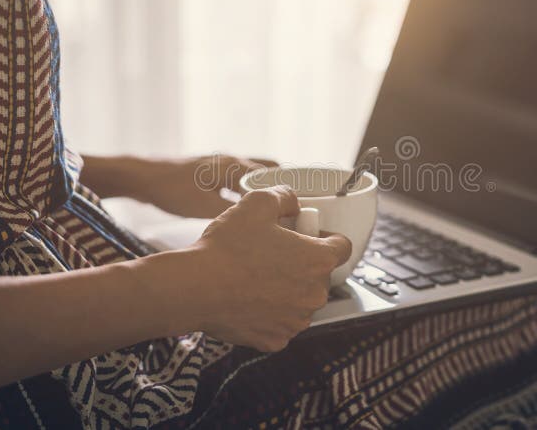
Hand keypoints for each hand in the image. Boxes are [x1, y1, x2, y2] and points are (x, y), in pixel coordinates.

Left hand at [138, 154, 277, 218]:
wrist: (141, 178)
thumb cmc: (170, 189)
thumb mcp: (204, 208)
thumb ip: (235, 215)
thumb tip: (259, 224)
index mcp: (235, 166)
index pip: (272, 178)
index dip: (284, 195)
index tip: (294, 211)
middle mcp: (232, 161)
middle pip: (269, 170)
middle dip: (280, 188)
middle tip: (289, 209)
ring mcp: (221, 164)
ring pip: (253, 174)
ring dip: (263, 189)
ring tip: (270, 211)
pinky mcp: (211, 172)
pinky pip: (239, 179)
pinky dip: (248, 191)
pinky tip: (244, 208)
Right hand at [182, 186, 350, 350]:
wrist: (194, 288)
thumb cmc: (226, 248)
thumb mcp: (258, 202)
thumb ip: (284, 196)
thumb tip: (292, 202)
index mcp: (318, 260)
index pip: (343, 246)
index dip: (326, 237)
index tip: (307, 235)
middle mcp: (314, 294)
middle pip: (320, 275)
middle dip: (302, 263)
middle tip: (274, 253)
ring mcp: (296, 321)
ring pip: (301, 300)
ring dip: (287, 289)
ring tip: (256, 276)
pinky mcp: (276, 340)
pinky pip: (281, 322)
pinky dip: (270, 312)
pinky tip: (249, 299)